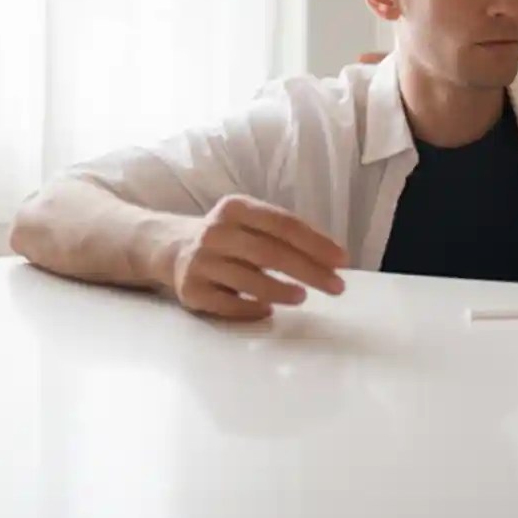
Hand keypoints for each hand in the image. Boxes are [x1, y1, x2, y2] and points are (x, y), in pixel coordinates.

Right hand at [169, 195, 348, 320]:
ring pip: (249, 280)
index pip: (283, 224)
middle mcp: (216, 232)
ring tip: (303, 297)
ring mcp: (201, 261)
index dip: (316, 243)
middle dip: (308, 271)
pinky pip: (228, 304)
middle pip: (269, 252)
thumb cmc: (230, 237)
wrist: (174, 248)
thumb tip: (330, 259)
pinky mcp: (191, 290)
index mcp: (236, 208)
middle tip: (336, 286)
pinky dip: (252, 308)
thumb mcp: (250, 222)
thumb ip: (283, 234)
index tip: (343, 260)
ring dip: (282, 291)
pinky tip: (269, 310)